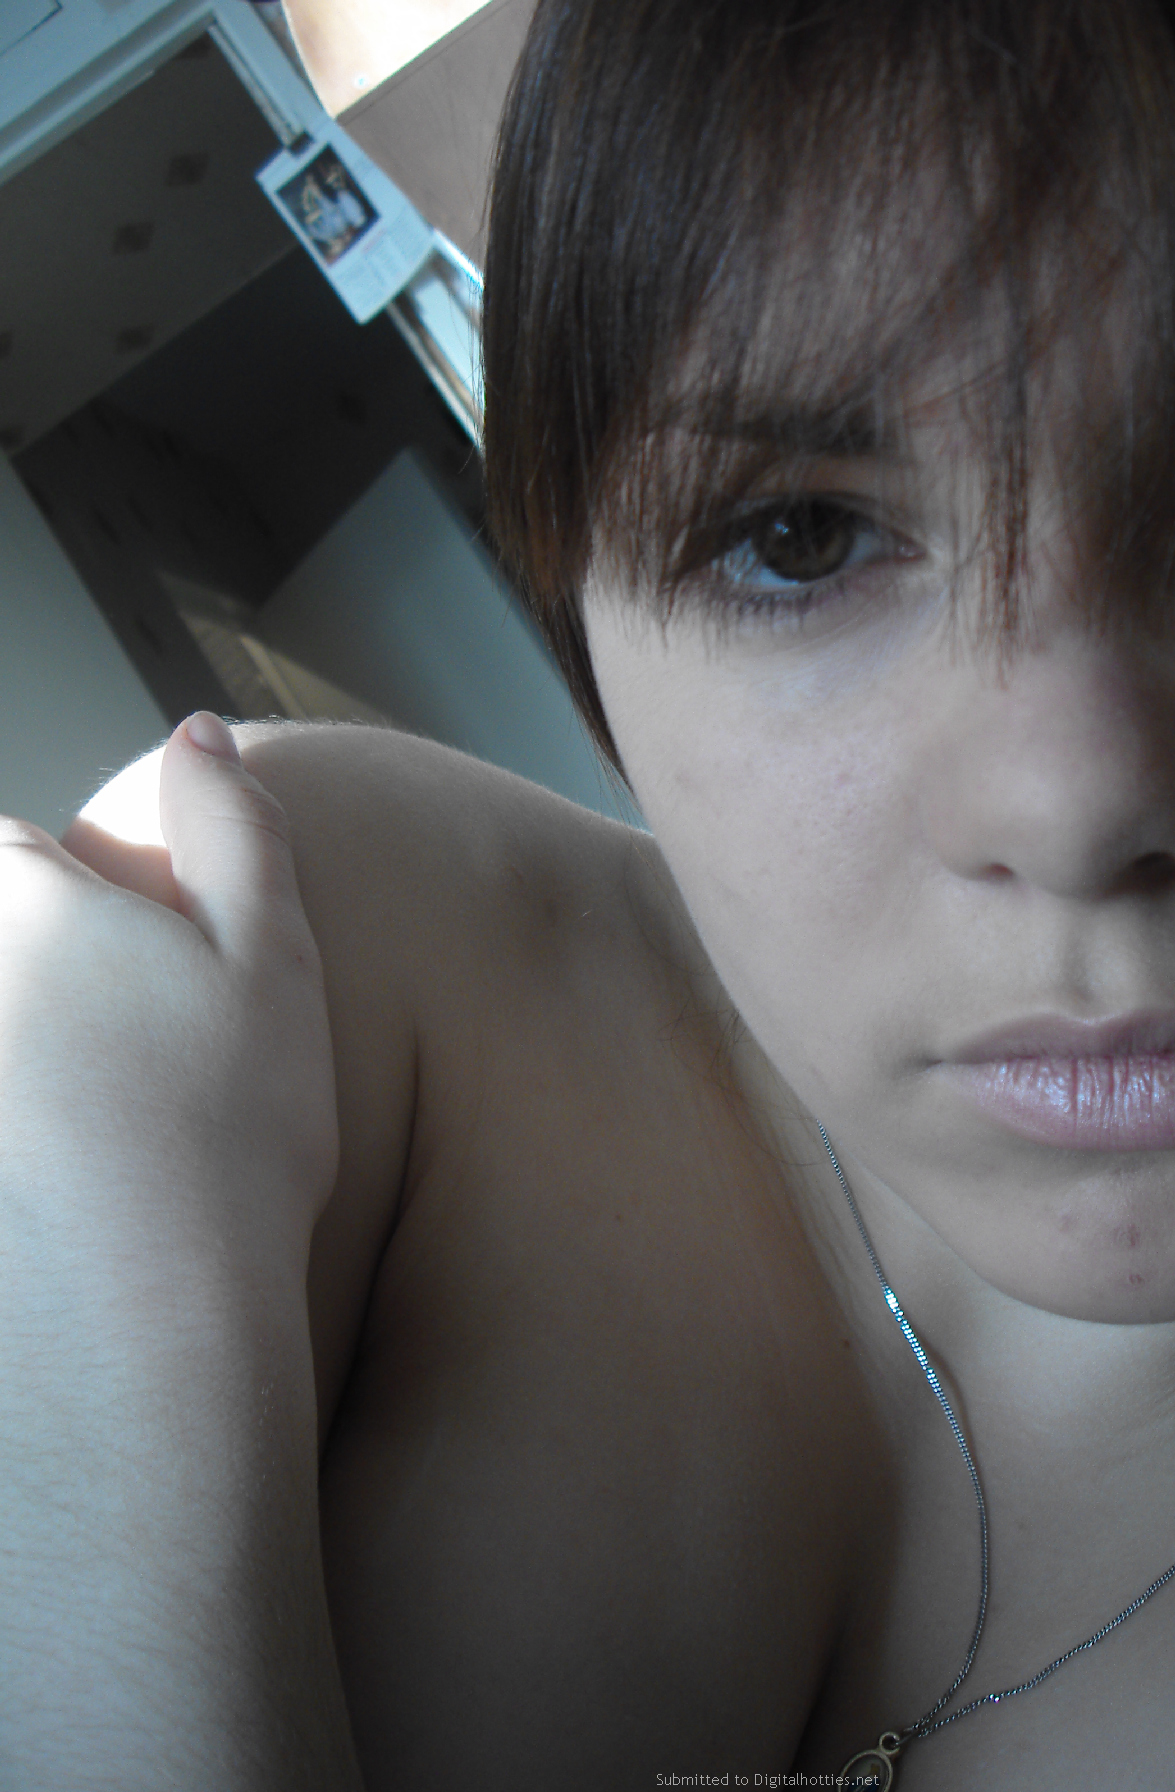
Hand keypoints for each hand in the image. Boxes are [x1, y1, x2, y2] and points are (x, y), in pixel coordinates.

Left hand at [2, 711, 336, 1296]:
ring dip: (32, 1065)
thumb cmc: (231, 1130)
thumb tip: (194, 730)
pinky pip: (0, 1118)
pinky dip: (18, 1131)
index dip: (75, 903)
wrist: (155, 1317)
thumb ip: (234, 823)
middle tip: (113, 1072)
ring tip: (84, 1136)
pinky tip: (51, 1190)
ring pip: (4, 1037)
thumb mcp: (273, 952)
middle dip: (45, 985)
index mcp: (25, 904)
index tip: (133, 979)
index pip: (14, 856)